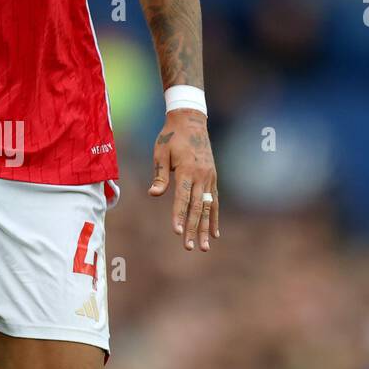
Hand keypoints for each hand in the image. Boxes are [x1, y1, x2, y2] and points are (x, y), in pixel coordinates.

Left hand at [148, 109, 218, 250]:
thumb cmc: (171, 138)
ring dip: (205, 228)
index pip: (182, 198)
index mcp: (187, 170)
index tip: (177, 232)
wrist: (191, 121)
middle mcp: (202, 176)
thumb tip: (153, 194)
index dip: (179, 215)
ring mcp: (210, 178)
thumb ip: (160, 175)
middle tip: (189, 247)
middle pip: (197, 207)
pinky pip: (215, 202)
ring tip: (204, 246)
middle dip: (193, 228)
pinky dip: (214, 218)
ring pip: (208, 208)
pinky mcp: (213, 178)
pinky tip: (214, 233)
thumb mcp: (160, 153)